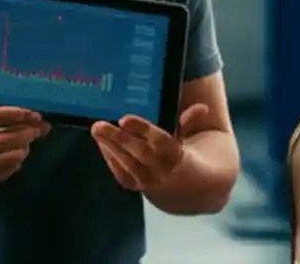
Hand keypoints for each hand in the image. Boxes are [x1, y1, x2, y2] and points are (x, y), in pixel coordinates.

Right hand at [0, 67, 49, 190]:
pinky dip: (16, 162)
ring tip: (27, 140)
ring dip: (24, 147)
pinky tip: (16, 154)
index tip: (31, 113)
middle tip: (39, 127)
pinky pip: (8, 171)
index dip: (17, 114)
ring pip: (12, 156)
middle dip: (28, 131)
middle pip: (9, 138)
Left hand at [91, 103, 208, 191]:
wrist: (193, 192)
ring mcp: (151, 182)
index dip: (143, 130)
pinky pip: (123, 175)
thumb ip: (191, 123)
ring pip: (128, 165)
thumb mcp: (195, 140)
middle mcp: (164, 172)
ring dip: (110, 147)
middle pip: (139, 154)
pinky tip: (102, 143)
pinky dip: (111, 159)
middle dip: (118, 138)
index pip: (161, 143)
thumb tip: (202, 108)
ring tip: (97, 130)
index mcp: (180, 157)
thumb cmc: (189, 155)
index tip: (125, 118)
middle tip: (99, 124)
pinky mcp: (140, 188)